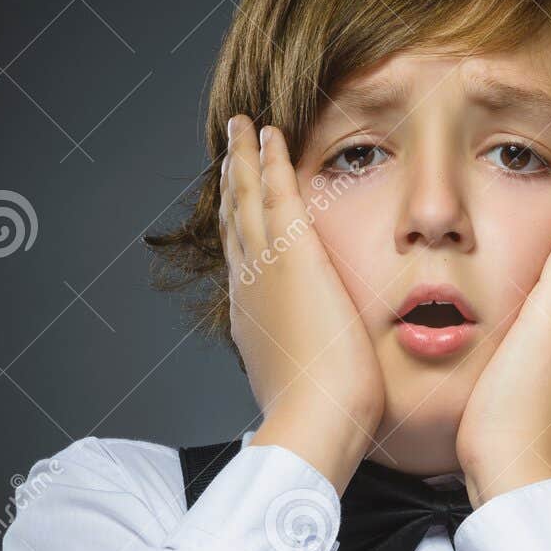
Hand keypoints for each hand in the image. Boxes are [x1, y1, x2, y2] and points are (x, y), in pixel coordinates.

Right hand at [220, 115, 384, 491]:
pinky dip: (268, 159)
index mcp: (254, 318)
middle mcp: (249, 287)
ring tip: (241, 127)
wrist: (313, 422)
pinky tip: (268, 132)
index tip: (236, 203)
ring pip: (246, 198)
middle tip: (228, 150)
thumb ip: (308, 365)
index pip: (243, 260)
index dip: (238, 226)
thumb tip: (318, 371)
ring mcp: (265, 267)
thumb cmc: (322, 419)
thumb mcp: (305, 384)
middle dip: (231, 183)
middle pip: (234, 220)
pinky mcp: (291, 252)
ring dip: (244, 158)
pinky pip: (275, 191)